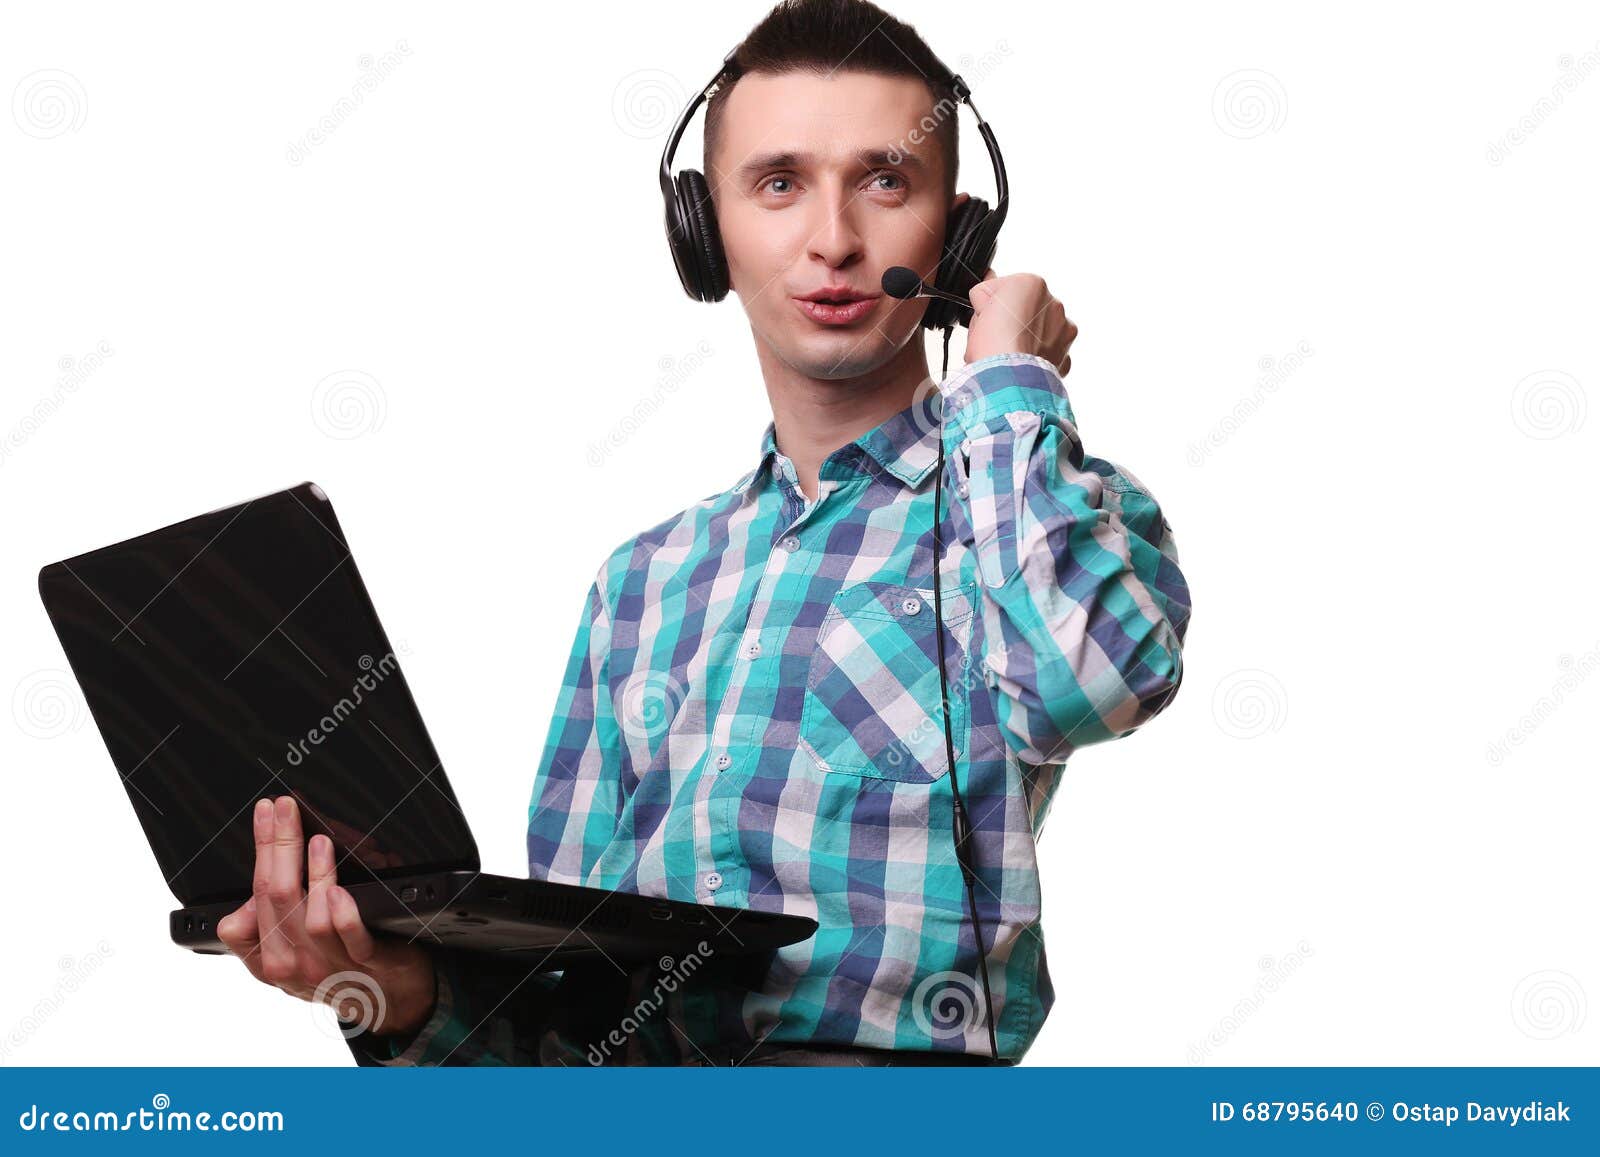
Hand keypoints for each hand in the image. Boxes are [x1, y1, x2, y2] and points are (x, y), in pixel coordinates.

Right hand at [215, 796, 435, 1037]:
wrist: (387, 1001)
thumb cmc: (337, 968)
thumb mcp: (288, 956)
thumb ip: (260, 929)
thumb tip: (241, 902)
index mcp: (268, 960)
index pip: (248, 903)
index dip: (256, 854)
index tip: (265, 814)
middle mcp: (293, 965)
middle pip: (276, 898)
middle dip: (277, 846)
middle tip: (284, 808)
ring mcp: (330, 966)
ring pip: (311, 918)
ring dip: (314, 875)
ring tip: (316, 840)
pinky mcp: (366, 963)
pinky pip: (350, 937)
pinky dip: (343, 912)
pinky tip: (339, 888)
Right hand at [963, 269, 1077, 375]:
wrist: (1008, 376)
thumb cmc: (993, 340)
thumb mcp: (978, 297)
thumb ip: (986, 290)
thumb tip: (985, 295)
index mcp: (1034, 284)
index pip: (1010, 289)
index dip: (994, 304)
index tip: (988, 316)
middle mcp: (1054, 305)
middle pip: (1028, 311)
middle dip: (1014, 322)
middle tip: (996, 337)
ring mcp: (1062, 333)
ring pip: (1041, 332)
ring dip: (1027, 340)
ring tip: (1007, 352)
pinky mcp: (1064, 359)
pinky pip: (1049, 355)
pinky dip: (1037, 359)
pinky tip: (1020, 363)